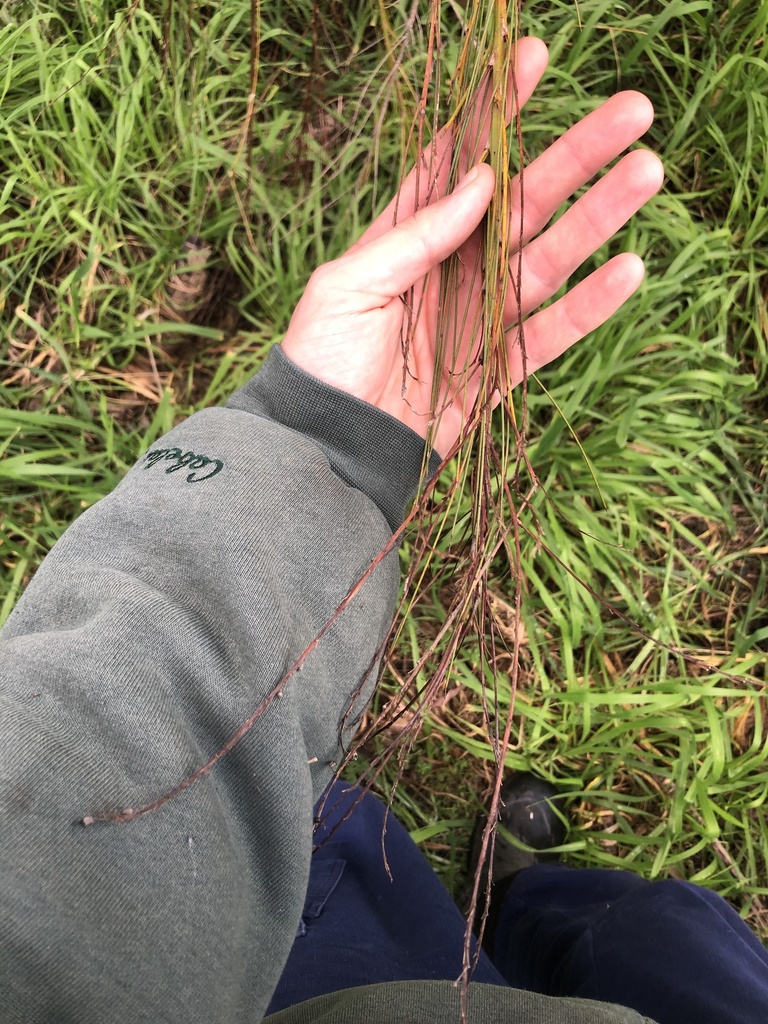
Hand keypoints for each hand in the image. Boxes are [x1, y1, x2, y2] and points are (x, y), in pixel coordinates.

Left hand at [282, 37, 663, 455]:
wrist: (328, 445)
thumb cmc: (320, 362)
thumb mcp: (346, 287)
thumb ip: (413, 236)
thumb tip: (481, 180)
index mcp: (409, 239)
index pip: (459, 162)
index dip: (495, 111)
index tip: (531, 57)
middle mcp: (455, 269)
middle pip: (524, 202)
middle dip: (574, 154)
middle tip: (631, 110)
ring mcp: (482, 317)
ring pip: (550, 257)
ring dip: (598, 217)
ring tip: (647, 170)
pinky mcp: (501, 368)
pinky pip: (553, 332)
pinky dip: (591, 305)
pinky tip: (629, 267)